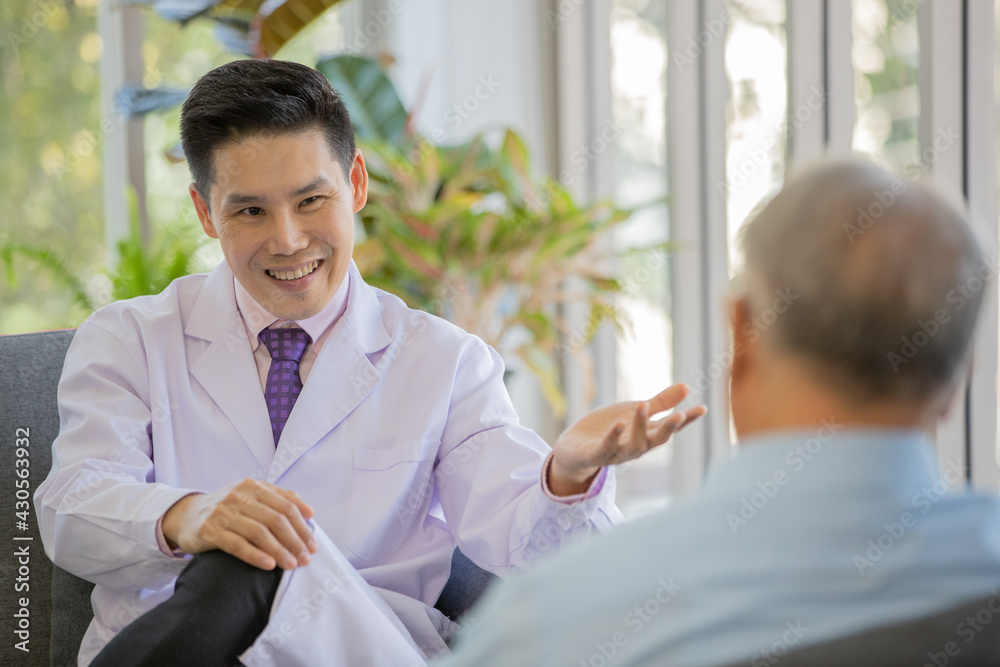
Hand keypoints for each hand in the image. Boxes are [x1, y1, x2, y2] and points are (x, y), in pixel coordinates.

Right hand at [161, 479, 317, 570]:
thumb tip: (309, 512)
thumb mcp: (251, 496)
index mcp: (254, 486)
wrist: (186, 515)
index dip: (302, 527)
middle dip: (295, 541)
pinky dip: (256, 555)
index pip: (286, 506)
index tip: (312, 546)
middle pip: (276, 520)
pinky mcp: (208, 531)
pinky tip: (269, 565)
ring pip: (259, 532)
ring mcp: (222, 512)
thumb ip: (279, 499)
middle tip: (305, 559)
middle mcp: (239, 496)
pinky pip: (237, 545)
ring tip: (292, 565)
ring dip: (279, 550)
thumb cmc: (228, 508)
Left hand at [549, 384, 706, 495]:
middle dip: (669, 429)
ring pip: (633, 445)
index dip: (687, 420)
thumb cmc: (608, 430)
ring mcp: (616, 452)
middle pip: (656, 440)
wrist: (573, 450)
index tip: (702, 409)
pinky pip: (605, 448)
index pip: (670, 428)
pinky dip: (613, 437)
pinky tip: (618, 424)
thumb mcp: (635, 412)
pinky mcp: (595, 454)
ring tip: (643, 406)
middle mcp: (635, 446)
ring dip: (640, 427)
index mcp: (646, 435)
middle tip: (681, 415)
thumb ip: (660, 403)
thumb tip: (687, 387)